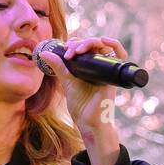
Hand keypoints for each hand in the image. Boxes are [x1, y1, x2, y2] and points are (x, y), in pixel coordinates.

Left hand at [38, 35, 126, 164]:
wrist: (89, 123)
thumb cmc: (82, 106)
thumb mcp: (67, 82)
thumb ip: (58, 67)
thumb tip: (44, 53)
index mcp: (89, 67)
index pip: (85, 46)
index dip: (76, 43)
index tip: (65, 50)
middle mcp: (99, 66)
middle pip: (94, 44)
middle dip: (79, 43)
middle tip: (69, 52)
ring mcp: (106, 70)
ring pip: (103, 46)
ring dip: (90, 42)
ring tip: (77, 50)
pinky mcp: (111, 76)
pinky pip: (119, 55)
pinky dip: (114, 44)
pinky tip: (104, 41)